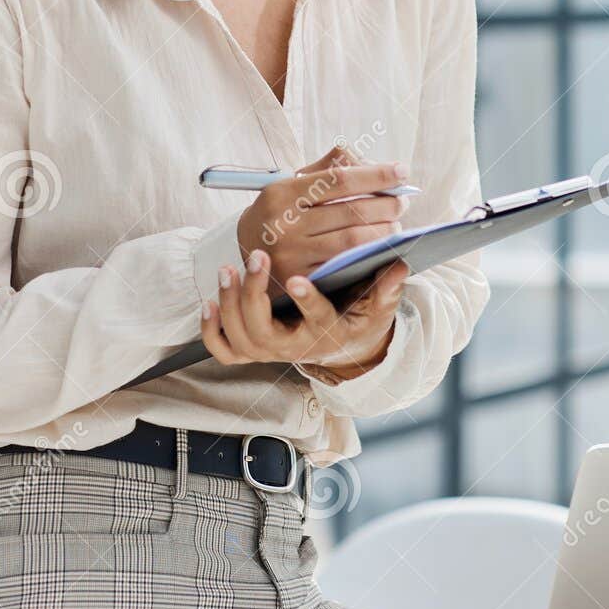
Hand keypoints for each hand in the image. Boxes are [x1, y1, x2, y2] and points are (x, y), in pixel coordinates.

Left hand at [201, 248, 410, 378]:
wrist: (341, 347)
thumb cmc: (358, 320)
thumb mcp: (378, 308)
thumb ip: (386, 289)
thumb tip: (400, 266)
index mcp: (326, 334)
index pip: (317, 321)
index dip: (307, 301)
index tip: (296, 278)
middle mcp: (294, 347)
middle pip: (264, 332)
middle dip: (252, 295)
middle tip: (253, 258)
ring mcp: (269, 351)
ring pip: (241, 337)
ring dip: (229, 303)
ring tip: (228, 268)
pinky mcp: (251, 351)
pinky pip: (223, 350)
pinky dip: (211, 329)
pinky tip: (208, 301)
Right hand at [235, 144, 410, 290]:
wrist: (248, 253)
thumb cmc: (281, 213)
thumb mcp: (292, 184)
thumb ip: (328, 168)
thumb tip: (374, 165)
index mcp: (282, 193)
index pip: (339, 179)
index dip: (375, 175)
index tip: (401, 171)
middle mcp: (283, 223)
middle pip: (350, 211)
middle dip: (386, 205)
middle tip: (402, 201)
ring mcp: (291, 254)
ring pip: (352, 241)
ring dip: (383, 232)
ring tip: (395, 224)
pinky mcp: (299, 279)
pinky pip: (344, 265)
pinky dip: (368, 256)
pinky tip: (380, 247)